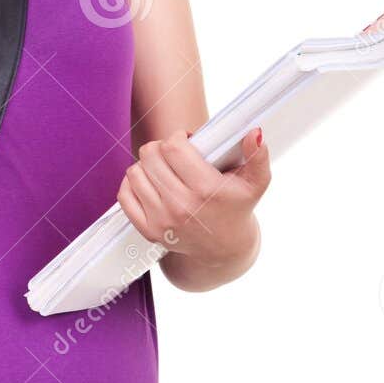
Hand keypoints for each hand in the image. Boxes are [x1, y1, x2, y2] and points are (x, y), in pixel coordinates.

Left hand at [118, 127, 271, 268]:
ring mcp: (162, 221)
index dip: (178, 137)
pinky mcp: (149, 231)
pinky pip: (124, 195)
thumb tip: (254, 133)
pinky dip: (133, 183)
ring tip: (163, 168)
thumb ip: (258, 156)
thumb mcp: (256, 182)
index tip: (187, 141)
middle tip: (174, 154)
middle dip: (161, 147)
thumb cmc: (237, 207)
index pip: (173, 148)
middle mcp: (181, 207)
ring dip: (147, 164)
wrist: (224, 249)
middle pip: (150, 156)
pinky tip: (149, 181)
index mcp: (206, 190)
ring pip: (135, 172)